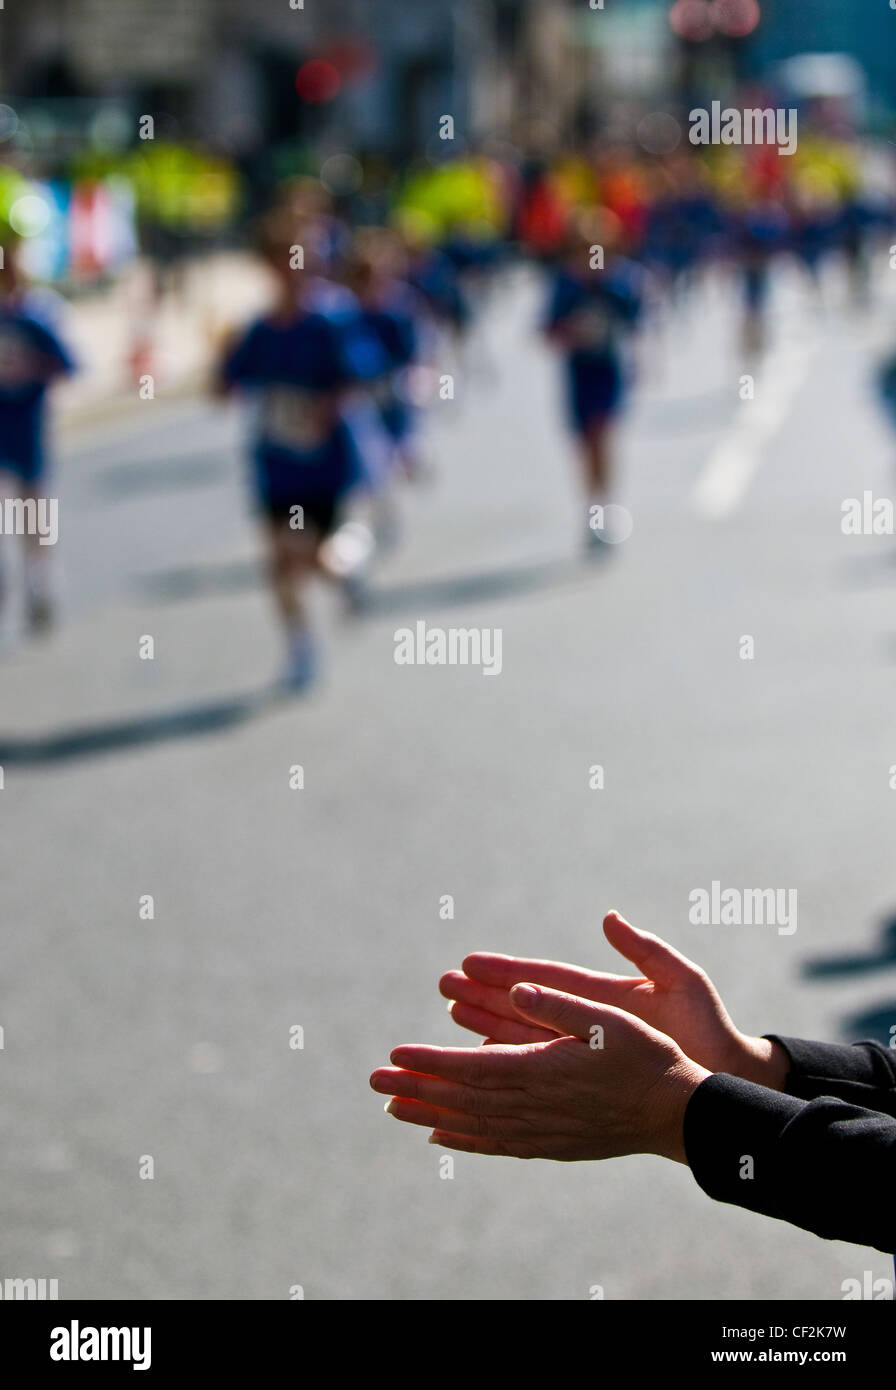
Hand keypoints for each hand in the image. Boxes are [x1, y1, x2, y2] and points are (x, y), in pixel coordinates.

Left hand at [371, 985, 709, 1162]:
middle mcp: (536, 1106)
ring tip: (393, 1106)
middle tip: (373, 1079)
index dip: (432, 1061)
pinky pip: (497, 1145)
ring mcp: (542, 1131)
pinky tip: (442, 1136)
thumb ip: (560, 1005)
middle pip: (463, 1098)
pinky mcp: (552, 1145)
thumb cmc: (647, 1057)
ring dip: (431, 1113)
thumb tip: (519, 989)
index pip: (473, 1067)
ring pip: (474, 1124)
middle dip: (417, 1087)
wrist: (678, 1113)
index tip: (395, 1054)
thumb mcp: (610, 1019)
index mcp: (544, 1071)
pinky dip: (465, 1140)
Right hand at [440, 911, 788, 1088]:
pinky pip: (542, 1071)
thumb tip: (611, 917)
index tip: (470, 961)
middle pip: (526, 1006)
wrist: (728, 1077)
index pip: (547, 979)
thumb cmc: (709, 1028)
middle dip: (484, 995)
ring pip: (526, 1039)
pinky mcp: (590, 1077)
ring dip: (488, 1027)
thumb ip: (647, 950)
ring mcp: (586, 1049)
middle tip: (444, 985)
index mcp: (605, 996)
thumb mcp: (683, 981)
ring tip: (451, 1013)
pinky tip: (481, 1065)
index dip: (508, 971)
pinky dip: (512, 1067)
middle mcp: (589, 1020)